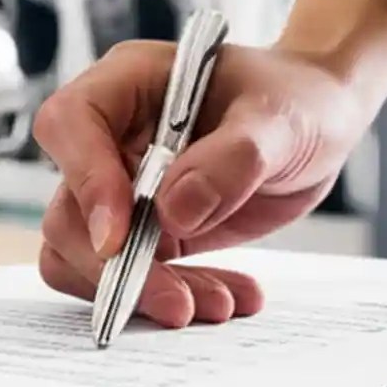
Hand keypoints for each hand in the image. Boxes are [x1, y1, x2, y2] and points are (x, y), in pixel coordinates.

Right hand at [34, 0, 386, 327]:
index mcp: (127, 83)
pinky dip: (169, 296)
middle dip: (117, 267)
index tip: (119, 237)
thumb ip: (233, 158)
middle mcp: (110, 137)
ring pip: (87, 255)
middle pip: (67, 209)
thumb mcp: (281, 120)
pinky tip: (226, 295)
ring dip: (141, 292)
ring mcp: (121, 187)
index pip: (69, 123)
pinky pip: (129, 276)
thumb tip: (172, 212)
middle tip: (178, 303)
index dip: (84, 181)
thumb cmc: (297, 99)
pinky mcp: (144, 230)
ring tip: (216, 303)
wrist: (319, 124)